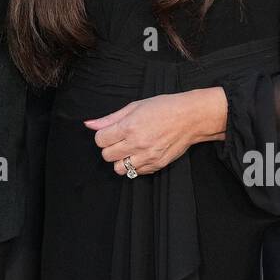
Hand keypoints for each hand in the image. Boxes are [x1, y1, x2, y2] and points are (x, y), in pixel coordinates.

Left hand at [86, 88, 227, 176]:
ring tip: (129, 149)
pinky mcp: (157, 165)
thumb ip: (110, 118)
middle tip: (120, 140)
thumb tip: (89, 124)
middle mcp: (137, 143)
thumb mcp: (134, 107)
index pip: (100, 140)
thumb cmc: (163, 107)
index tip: (110, 132)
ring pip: (119, 169)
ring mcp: (148, 156)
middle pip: (107, 156)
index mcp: (129, 127)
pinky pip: (136, 173)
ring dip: (121, 160)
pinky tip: (141, 154)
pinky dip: (135, 165)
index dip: (103, 136)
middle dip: (110, 148)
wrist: (190, 117)